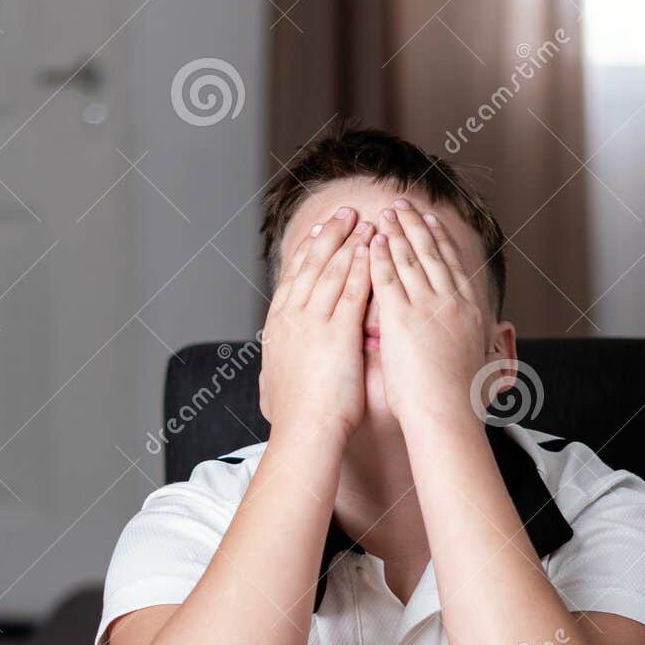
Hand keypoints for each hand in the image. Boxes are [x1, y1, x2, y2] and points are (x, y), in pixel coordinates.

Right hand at [259, 207, 373, 442]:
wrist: (303, 432)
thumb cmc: (295, 417)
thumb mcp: (275, 384)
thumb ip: (279, 366)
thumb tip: (271, 369)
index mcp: (278, 327)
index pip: (294, 277)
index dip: (309, 251)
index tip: (320, 231)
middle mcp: (292, 317)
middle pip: (312, 265)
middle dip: (331, 234)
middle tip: (345, 212)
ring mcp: (313, 322)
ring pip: (332, 270)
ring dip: (350, 241)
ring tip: (364, 220)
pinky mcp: (337, 332)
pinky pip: (352, 290)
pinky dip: (362, 266)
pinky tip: (373, 249)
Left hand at [369, 198, 487, 430]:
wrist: (448, 414)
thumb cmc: (461, 399)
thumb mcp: (480, 361)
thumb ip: (478, 341)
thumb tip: (487, 338)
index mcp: (469, 310)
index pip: (452, 264)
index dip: (439, 239)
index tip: (430, 221)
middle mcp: (451, 301)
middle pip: (432, 253)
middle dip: (415, 225)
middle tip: (404, 205)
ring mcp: (427, 307)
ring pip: (410, 259)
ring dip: (396, 232)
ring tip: (385, 213)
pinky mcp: (402, 318)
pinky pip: (388, 279)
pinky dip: (380, 256)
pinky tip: (371, 241)